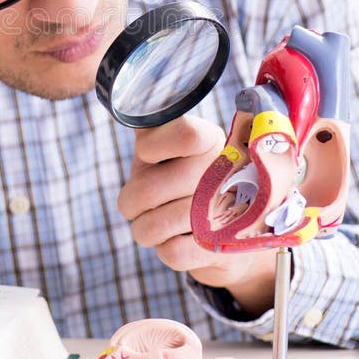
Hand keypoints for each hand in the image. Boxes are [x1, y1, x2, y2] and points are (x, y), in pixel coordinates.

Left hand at [118, 115, 276, 316]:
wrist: (232, 225)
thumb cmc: (182, 174)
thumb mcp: (165, 144)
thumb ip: (150, 129)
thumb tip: (126, 105)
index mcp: (208, 138)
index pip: (183, 135)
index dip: (151, 149)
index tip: (147, 154)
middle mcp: (225, 170)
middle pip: (145, 191)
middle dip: (132, 202)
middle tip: (138, 202)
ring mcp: (231, 211)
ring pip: (153, 226)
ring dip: (145, 229)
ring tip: (155, 222)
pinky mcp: (229, 249)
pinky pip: (172, 254)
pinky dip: (167, 249)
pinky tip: (179, 239)